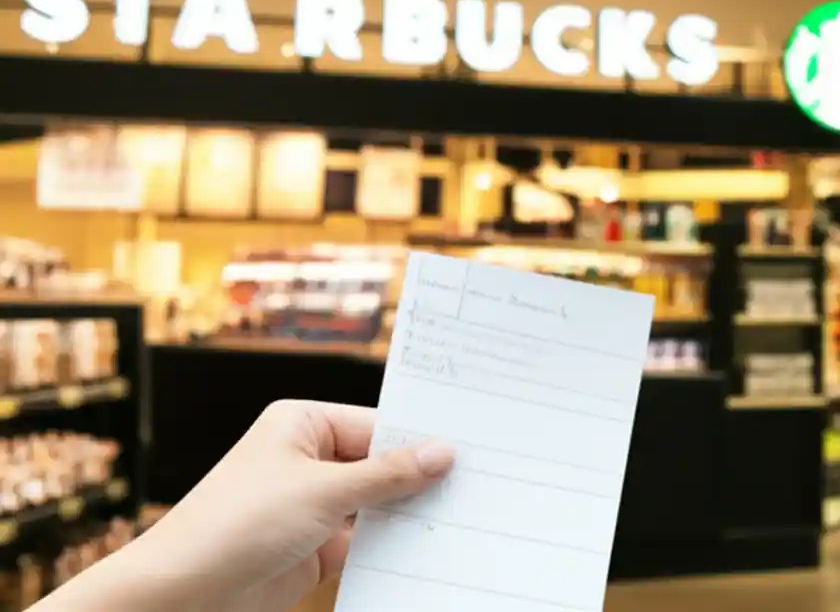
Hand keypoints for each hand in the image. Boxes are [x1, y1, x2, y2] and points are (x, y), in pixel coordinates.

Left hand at [33, 400, 453, 611]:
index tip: (472, 450)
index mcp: (302, 424)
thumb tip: (443, 452)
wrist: (181, 596)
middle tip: (478, 483)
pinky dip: (393, 546)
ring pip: (377, 505)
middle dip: (420, 478)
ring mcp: (312, 505)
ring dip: (409, 514)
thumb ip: (388, 475)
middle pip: (380, 464)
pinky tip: (431, 549)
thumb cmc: (235, 525)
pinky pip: (366, 541)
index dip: (421, 440)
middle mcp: (308, 459)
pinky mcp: (314, 548)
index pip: (378, 425)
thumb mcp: (322, 492)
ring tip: (466, 517)